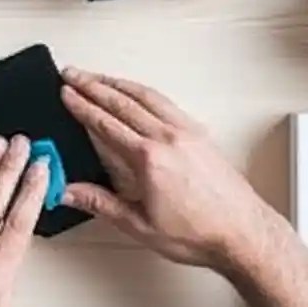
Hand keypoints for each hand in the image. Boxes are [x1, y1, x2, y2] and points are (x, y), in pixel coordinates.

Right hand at [59, 68, 274, 269]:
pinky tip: (136, 92)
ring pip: (144, 96)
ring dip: (117, 83)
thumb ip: (101, 203)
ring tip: (97, 77)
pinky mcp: (199, 133)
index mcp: (149, 160)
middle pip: (122, 102)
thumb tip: (68, 191)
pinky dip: (144, 92)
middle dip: (93, 85)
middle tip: (73, 74)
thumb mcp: (140, 225)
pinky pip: (165, 103)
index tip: (65, 93)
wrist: (241, 232)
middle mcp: (167, 138)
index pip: (105, 124)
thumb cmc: (198, 232)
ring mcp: (185, 132)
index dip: (82, 106)